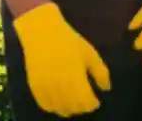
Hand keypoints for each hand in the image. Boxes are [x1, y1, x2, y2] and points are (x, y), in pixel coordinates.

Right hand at [13, 2, 110, 117]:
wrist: (42, 31)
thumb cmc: (68, 41)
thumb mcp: (89, 53)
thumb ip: (100, 72)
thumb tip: (106, 89)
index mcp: (76, 76)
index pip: (86, 101)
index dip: (92, 104)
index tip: (95, 101)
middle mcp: (60, 84)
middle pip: (73, 107)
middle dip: (82, 107)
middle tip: (85, 102)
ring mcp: (46, 86)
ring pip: (59, 109)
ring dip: (69, 109)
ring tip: (74, 104)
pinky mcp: (34, 86)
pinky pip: (45, 105)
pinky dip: (54, 107)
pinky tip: (59, 103)